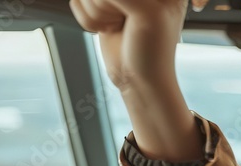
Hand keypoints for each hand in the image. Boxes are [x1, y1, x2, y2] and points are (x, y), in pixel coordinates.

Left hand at [70, 0, 201, 160]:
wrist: (142, 83)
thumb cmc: (127, 46)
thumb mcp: (112, 5)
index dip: (98, 3)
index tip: (112, 12)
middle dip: (93, 0)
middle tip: (110, 19)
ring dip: (91, 9)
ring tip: (113, 26)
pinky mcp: (149, 10)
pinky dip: (91, 16)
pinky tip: (109, 30)